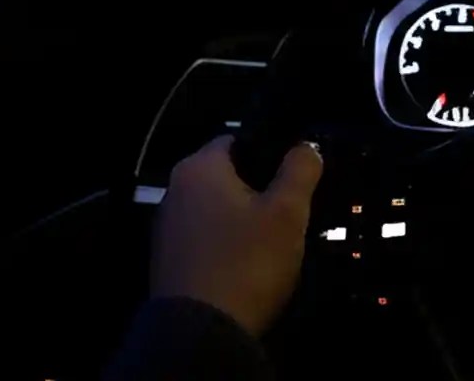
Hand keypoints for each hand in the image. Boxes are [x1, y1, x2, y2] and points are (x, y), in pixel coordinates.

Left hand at [151, 136, 322, 335]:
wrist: (201, 333)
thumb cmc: (247, 261)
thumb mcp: (288, 212)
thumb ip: (300, 170)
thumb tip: (307, 146)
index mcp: (199, 168)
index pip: (238, 140)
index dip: (271, 153)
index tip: (297, 177)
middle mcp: (175, 190)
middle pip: (227, 177)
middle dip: (259, 190)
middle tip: (293, 211)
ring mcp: (167, 228)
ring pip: (217, 210)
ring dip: (243, 220)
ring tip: (276, 242)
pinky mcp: (169, 262)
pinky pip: (206, 240)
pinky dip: (227, 246)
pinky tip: (249, 266)